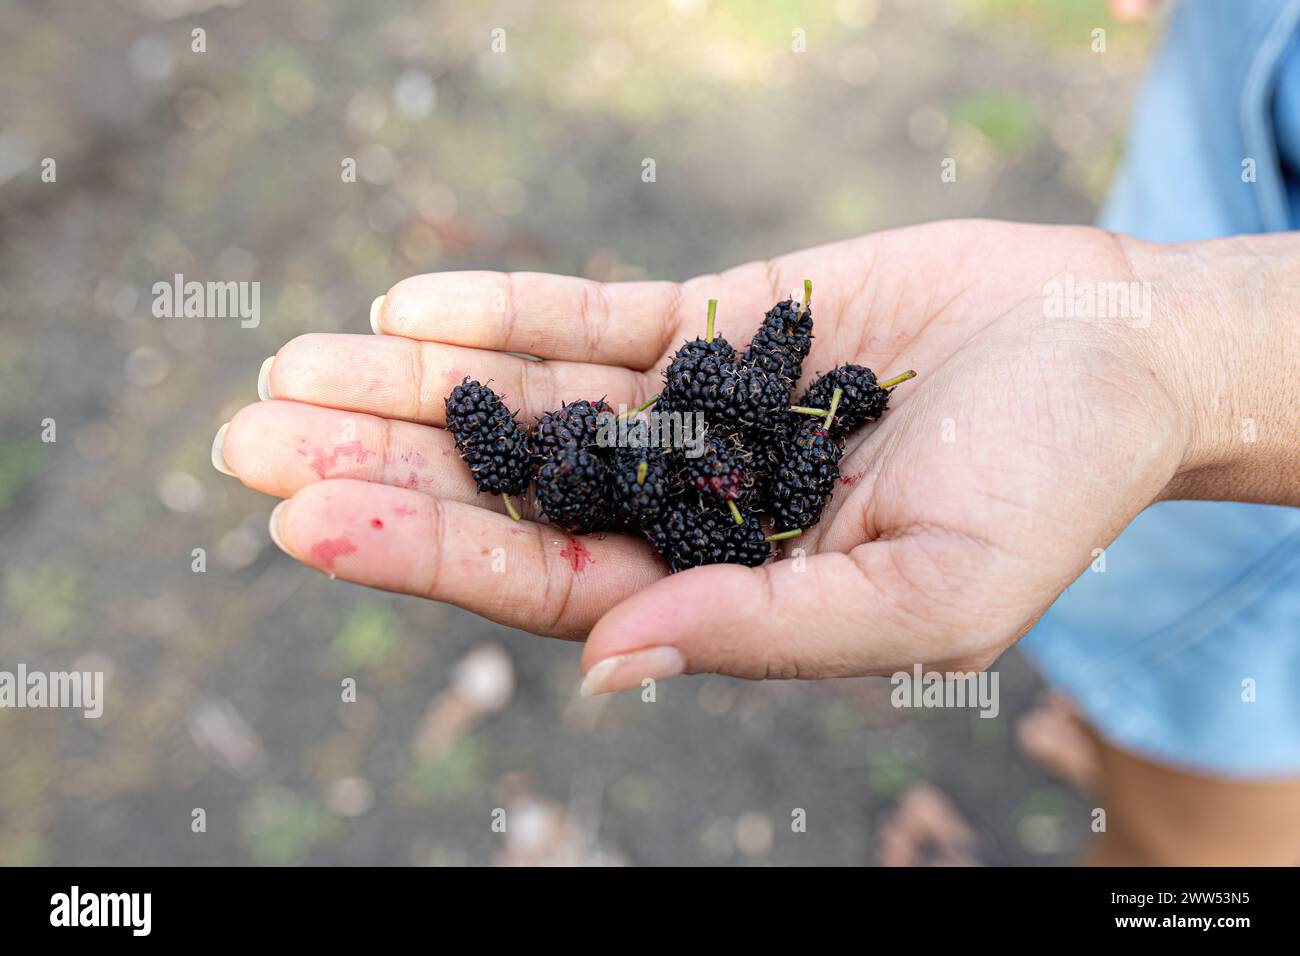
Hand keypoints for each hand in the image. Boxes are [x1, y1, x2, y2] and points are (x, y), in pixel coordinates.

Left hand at [212, 220, 1291, 694]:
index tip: (309, 517)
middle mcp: (689, 505)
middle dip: (381, 465)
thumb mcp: (930, 593)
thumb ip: (770, 632)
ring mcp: (698, 408)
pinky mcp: (725, 316)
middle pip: (509, 491)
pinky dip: (512, 311)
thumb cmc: (1053, 487)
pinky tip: (414, 305)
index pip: (550, 583)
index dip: (429, 553)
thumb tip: (612, 662)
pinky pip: (600, 317)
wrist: (1118, 353)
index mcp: (723, 590)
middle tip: (246, 434)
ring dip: (414, 383)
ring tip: (289, 365)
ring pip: (533, 399)